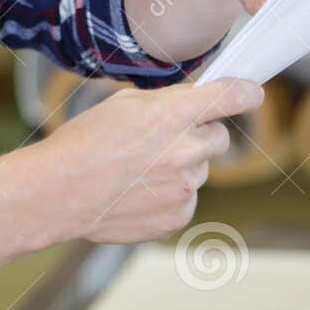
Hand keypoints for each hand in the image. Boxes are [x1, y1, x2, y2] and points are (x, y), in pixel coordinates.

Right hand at [34, 78, 262, 243]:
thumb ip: (166, 102)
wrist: (58, 192)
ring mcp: (183, 188)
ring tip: (140, 169)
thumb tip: (195, 102)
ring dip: (182, 165)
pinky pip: (187, 197)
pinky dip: (170, 193)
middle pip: (220, 137)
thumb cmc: (84, 142)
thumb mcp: (123, 104)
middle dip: (201, 133)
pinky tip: (140, 190)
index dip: (245, 93)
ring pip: (200, 169)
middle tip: (168, 137)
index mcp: (171, 115)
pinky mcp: (178, 216)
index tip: (252, 93)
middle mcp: (184, 152)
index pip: (229, 98)